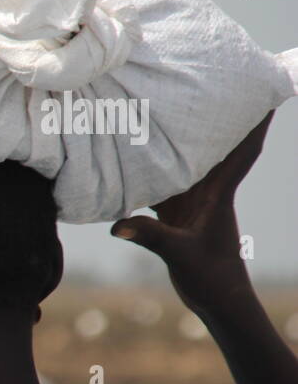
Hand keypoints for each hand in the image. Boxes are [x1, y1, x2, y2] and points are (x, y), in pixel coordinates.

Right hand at [110, 111, 272, 315]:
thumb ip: (150, 236)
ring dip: (181, 140)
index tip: (267, 91)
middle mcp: (209, 191)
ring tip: (164, 110)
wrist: (219, 299)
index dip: (255, 121)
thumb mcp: (180, 255)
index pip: (242, 151)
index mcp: (219, 194)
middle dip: (214, 117)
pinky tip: (133, 157)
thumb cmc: (211, 277)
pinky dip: (153, 170)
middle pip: (214, 147)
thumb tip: (116, 223)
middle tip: (209, 84)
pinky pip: (165, 183)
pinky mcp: (178, 214)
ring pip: (188, 162)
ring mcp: (193, 201)